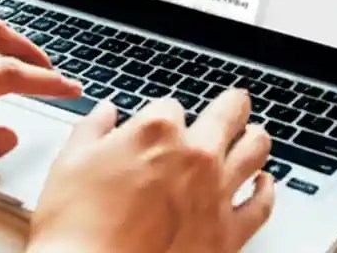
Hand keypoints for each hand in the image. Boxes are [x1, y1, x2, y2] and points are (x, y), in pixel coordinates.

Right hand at [27, 90, 274, 252]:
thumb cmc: (77, 227)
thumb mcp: (70, 164)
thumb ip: (93, 130)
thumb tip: (105, 114)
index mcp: (156, 131)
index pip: (171, 106)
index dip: (163, 116)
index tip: (159, 126)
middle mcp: (194, 156)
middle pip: (228, 114)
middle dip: (232, 106)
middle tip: (235, 103)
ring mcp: (216, 193)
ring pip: (255, 150)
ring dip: (255, 138)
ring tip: (255, 135)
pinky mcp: (229, 232)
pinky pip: (262, 204)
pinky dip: (267, 190)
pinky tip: (265, 183)